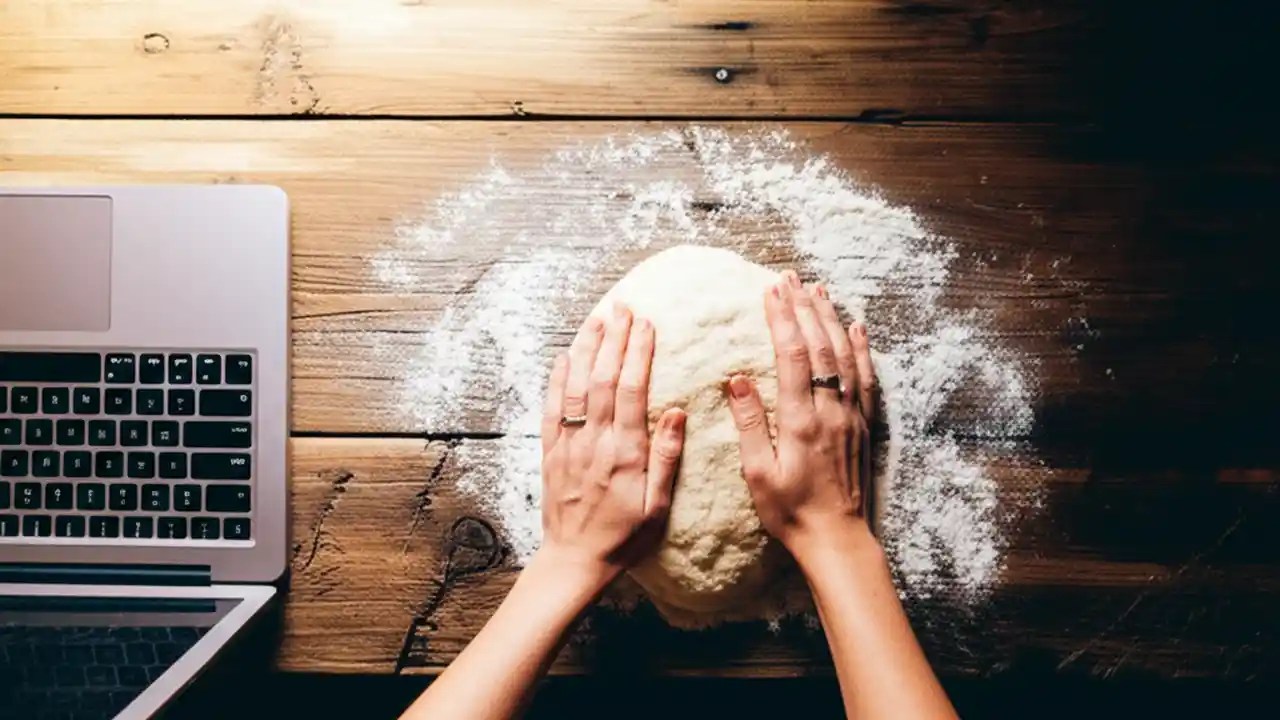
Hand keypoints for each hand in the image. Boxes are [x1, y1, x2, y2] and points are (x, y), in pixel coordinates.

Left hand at [538, 303, 687, 589]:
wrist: (574, 560)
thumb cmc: (624, 536)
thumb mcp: (658, 506)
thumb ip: (667, 458)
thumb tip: (676, 412)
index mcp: (625, 453)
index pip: (631, 390)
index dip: (638, 353)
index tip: (647, 325)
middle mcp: (594, 442)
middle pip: (602, 379)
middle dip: (613, 339)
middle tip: (623, 307)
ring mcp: (569, 445)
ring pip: (575, 386)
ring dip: (586, 349)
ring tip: (597, 318)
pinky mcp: (551, 452)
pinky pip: (551, 408)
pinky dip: (557, 379)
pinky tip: (564, 356)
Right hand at [725, 271, 876, 555]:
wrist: (837, 539)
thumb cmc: (790, 512)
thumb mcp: (759, 473)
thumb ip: (750, 425)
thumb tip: (737, 381)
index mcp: (800, 420)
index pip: (791, 356)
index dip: (781, 319)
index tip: (770, 291)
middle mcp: (830, 411)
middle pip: (818, 346)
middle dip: (803, 308)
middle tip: (790, 278)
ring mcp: (851, 416)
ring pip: (844, 356)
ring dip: (830, 319)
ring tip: (818, 290)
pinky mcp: (863, 426)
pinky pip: (865, 378)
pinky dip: (861, 349)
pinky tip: (856, 328)